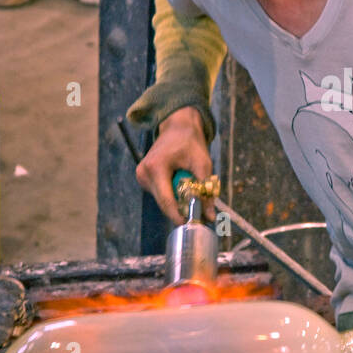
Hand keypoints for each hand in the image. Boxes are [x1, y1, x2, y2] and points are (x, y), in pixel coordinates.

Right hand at [135, 107, 214, 223]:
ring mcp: (141, 176)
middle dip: (182, 209)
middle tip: (201, 212)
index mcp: (156, 168)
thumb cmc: (190, 142)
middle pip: (164, 203)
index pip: (166, 200)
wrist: (177, 127)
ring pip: (162, 200)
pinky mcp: (144, 179)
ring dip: (178, 200)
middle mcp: (144, 173)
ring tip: (190, 185)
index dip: (179, 216)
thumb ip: (206, 191)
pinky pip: (160, 194)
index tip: (193, 225)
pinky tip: (179, 181)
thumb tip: (210, 217)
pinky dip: (172, 193)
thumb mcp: (203, 164)